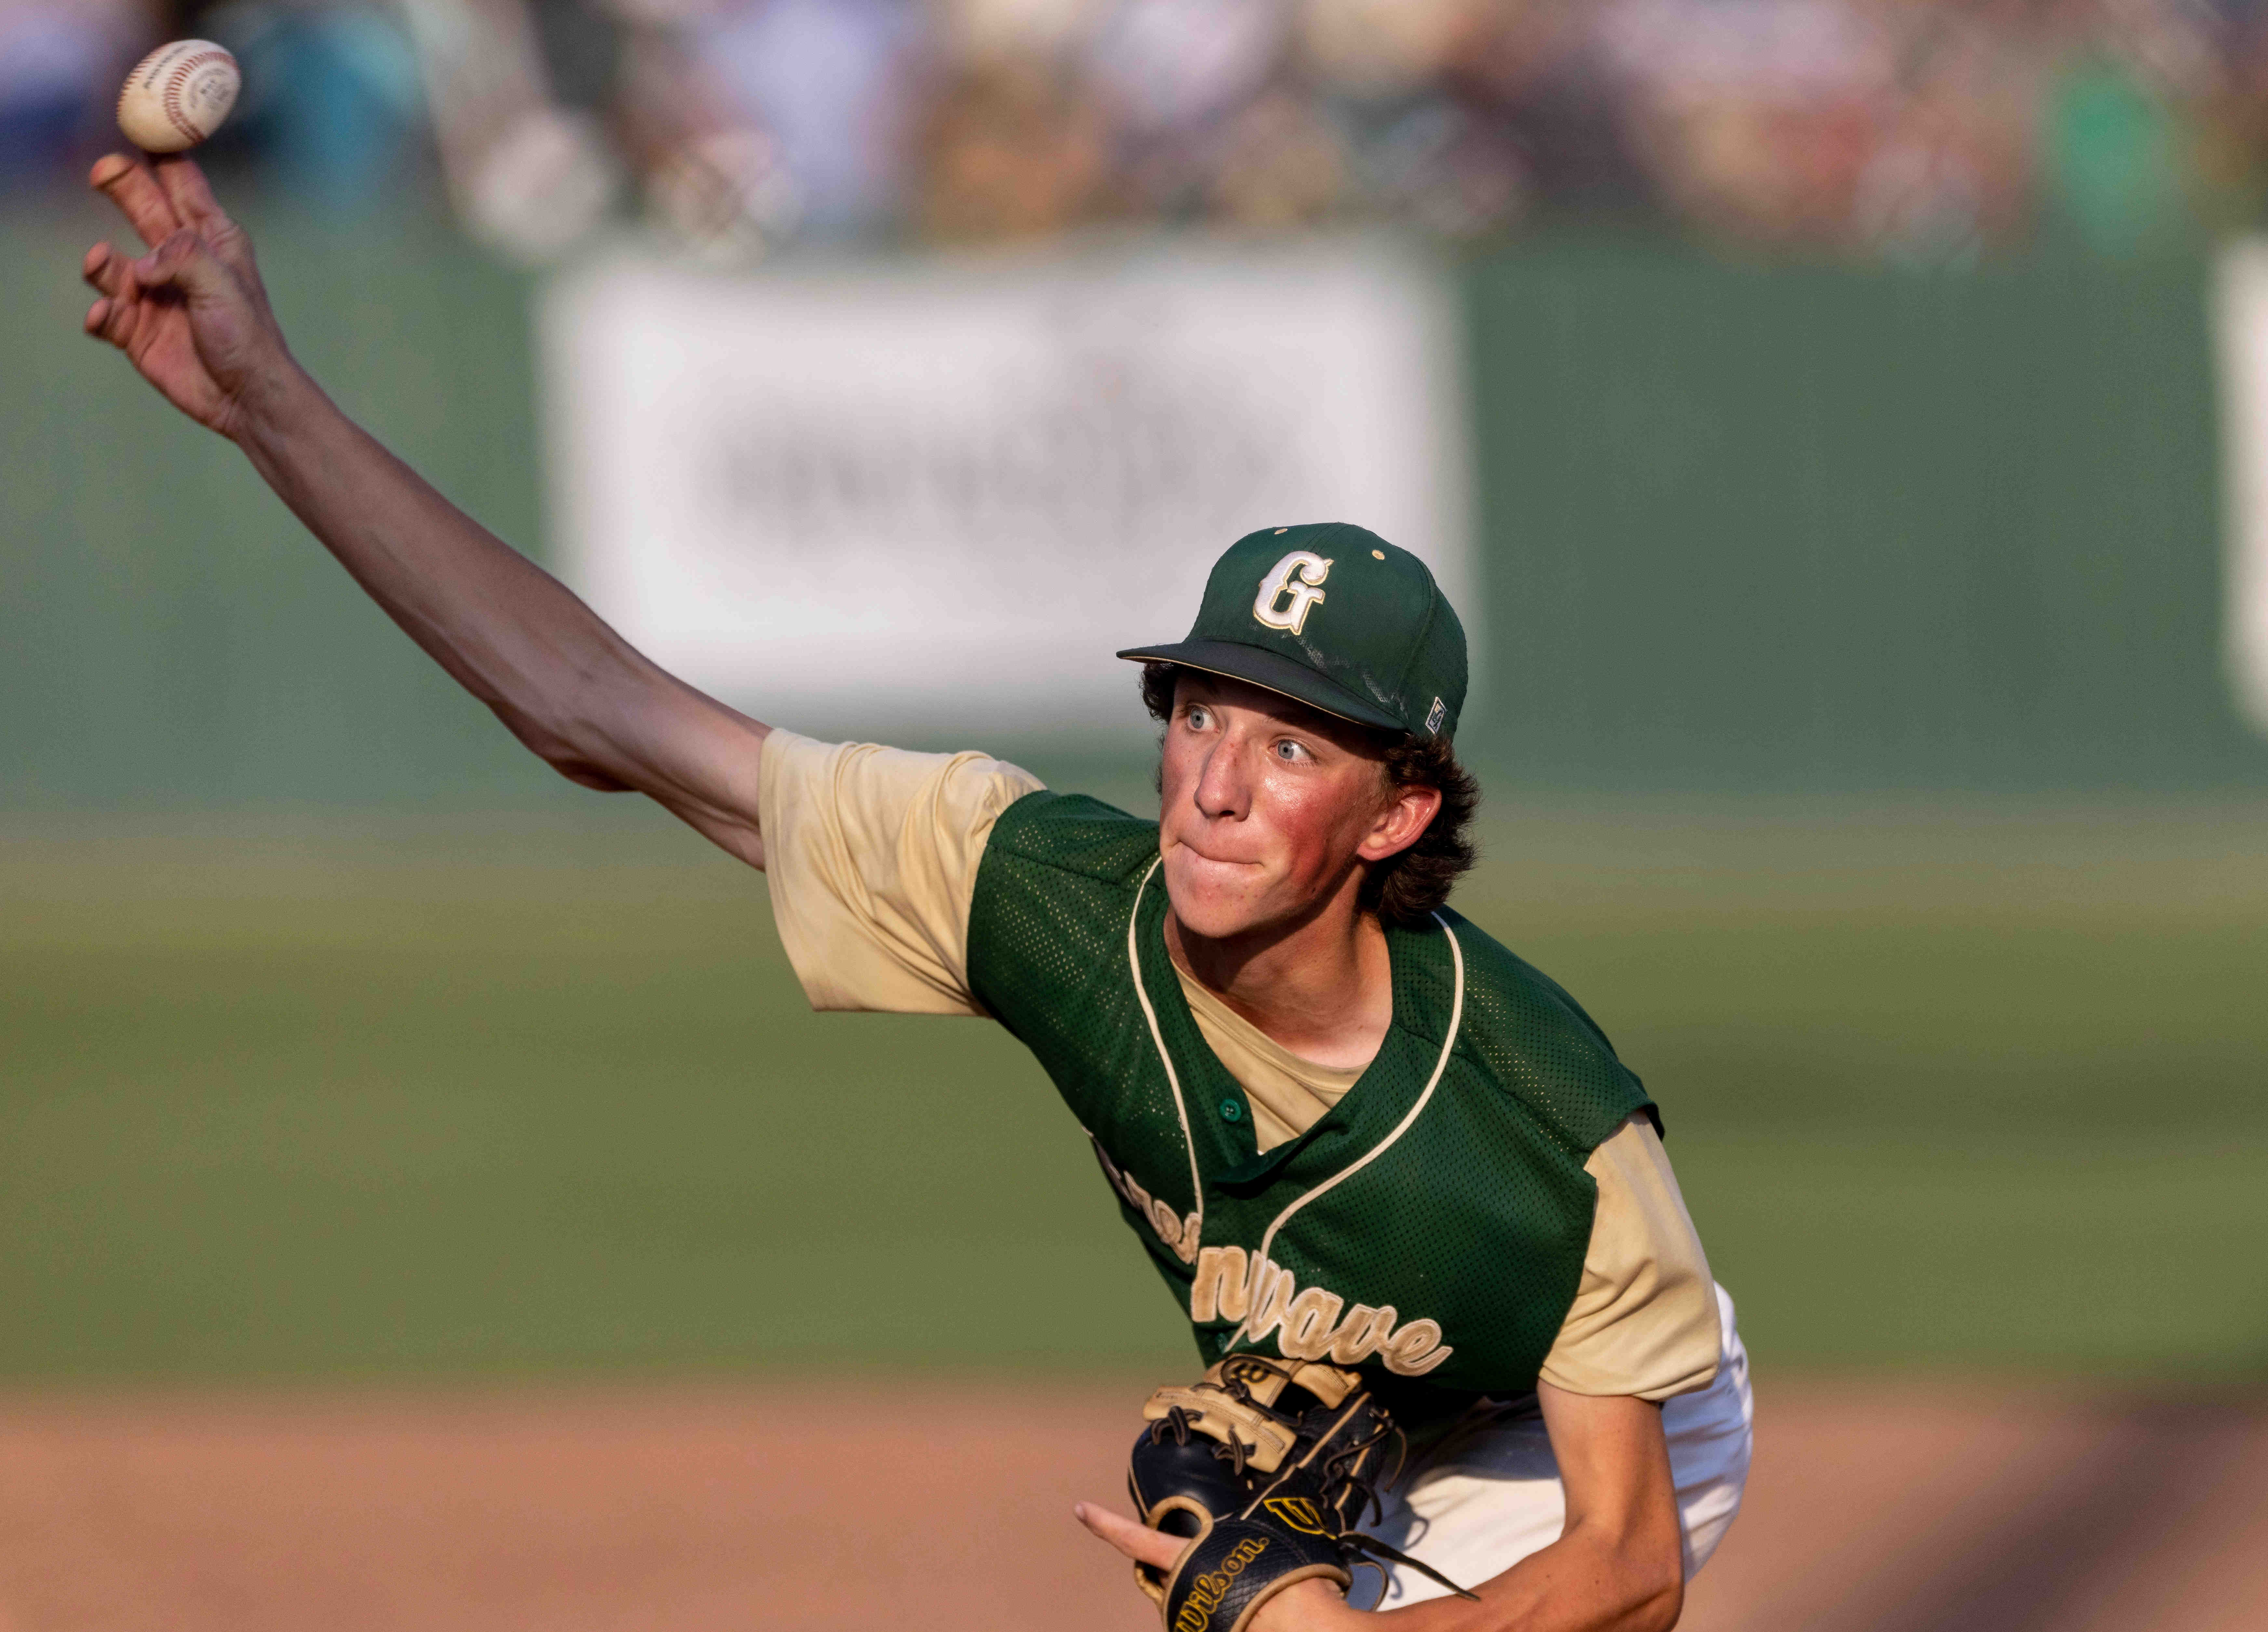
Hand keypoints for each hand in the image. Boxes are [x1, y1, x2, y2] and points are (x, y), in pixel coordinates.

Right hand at [80, 153, 299, 440]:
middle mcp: (179, 260)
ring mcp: (155, 294)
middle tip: (102, 172)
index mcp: (211, 240)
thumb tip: (143, 262)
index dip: (161, 155)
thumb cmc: (247, 337)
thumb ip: (184, 257)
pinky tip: (104, 319)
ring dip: (101, 264)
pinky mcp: (138, 330)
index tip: (141, 128)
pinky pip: (106, 314)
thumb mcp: (224, 286)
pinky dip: (102, 315)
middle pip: (140, 208)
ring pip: (113, 264)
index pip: (183, 186)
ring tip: (100, 263)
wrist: (246, 397)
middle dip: (121, 186)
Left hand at [1073, 1502, 1363, 1631]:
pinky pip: (1201, 1614)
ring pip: (1183, 1597)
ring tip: (1244, 1587)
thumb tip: (1259, 1504)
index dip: (1105, 1524)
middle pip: (1161, 1574)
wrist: (1302, 1625)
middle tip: (1209, 1564)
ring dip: (1206, 1588)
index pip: (1135, 1539)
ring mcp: (1188, 1616)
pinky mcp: (1200, 1629)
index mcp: (1186, 1559)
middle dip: (1176, 1568)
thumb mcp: (1263, 1536)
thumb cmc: (1283, 1578)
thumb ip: (1245, 1526)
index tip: (1080, 1509)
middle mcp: (1180, 1589)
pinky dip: (1221, 1607)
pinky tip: (1247, 1607)